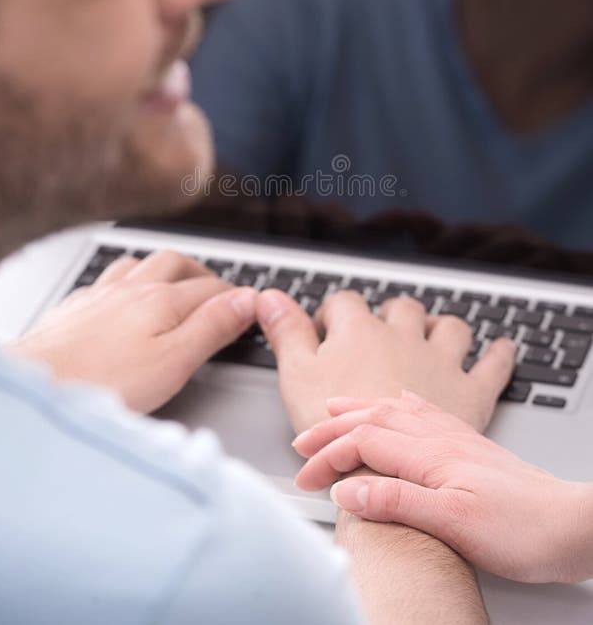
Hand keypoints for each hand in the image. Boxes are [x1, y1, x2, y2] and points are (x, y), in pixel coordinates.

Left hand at [6, 250, 256, 413]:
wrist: (37, 387)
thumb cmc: (101, 383)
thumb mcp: (174, 362)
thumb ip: (213, 327)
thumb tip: (248, 300)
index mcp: (160, 300)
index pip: (212, 289)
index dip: (237, 297)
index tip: (253, 307)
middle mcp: (130, 288)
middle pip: (176, 263)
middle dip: (202, 273)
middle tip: (219, 289)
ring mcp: (99, 295)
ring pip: (138, 264)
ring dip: (163, 268)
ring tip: (175, 282)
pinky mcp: (73, 309)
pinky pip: (105, 279)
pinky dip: (125, 280)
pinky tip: (121, 295)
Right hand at [256, 290, 515, 433]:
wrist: (382, 474)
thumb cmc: (336, 434)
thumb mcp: (296, 378)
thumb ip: (286, 333)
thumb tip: (269, 297)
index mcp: (360, 332)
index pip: (344, 304)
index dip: (332, 314)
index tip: (325, 330)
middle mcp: (402, 337)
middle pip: (399, 308)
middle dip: (388, 315)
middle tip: (378, 333)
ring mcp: (440, 362)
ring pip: (447, 326)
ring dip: (439, 327)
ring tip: (431, 334)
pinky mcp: (469, 392)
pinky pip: (492, 365)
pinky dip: (498, 355)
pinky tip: (502, 348)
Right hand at [294, 391, 592, 583]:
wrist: (570, 524)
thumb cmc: (521, 528)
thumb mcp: (455, 523)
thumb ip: (399, 501)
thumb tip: (348, 490)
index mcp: (430, 453)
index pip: (363, 443)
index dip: (328, 457)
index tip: (305, 478)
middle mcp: (440, 437)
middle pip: (372, 419)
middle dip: (332, 428)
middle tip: (303, 442)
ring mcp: (455, 438)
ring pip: (395, 410)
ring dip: (360, 407)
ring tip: (335, 406)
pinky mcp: (469, 445)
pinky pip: (426, 412)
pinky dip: (401, 405)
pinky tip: (402, 403)